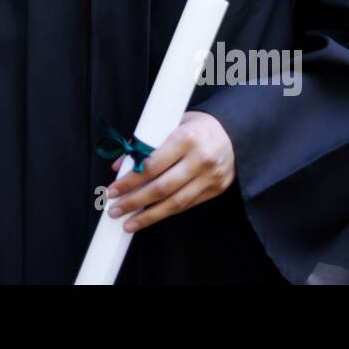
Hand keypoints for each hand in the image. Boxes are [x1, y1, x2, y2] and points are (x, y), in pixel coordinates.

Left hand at [103, 111, 234, 231]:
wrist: (236, 132)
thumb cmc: (197, 126)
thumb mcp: (170, 124)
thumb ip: (144, 144)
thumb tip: (118, 166)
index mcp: (185, 138)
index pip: (151, 165)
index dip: (129, 181)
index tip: (112, 190)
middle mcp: (199, 159)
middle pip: (161, 188)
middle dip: (134, 201)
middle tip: (114, 210)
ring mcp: (210, 177)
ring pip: (175, 203)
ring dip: (148, 216)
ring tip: (127, 223)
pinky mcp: (216, 190)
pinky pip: (187, 205)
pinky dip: (166, 212)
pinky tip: (150, 217)